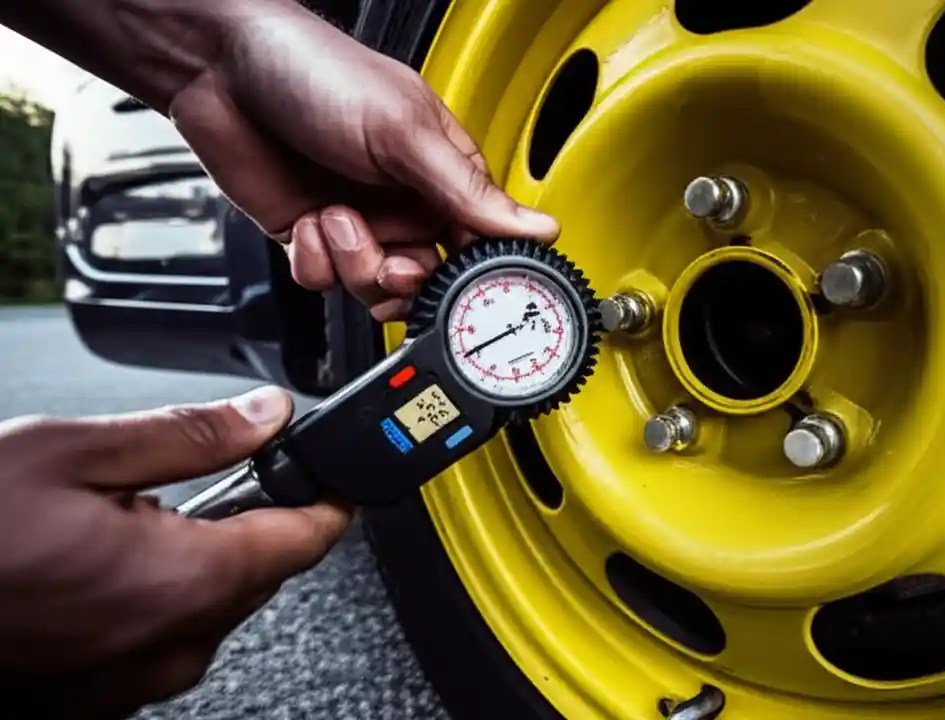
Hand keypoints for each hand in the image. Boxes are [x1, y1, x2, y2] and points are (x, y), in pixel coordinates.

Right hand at [0, 387, 349, 717]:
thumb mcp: (74, 452)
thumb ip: (190, 434)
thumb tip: (266, 415)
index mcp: (184, 582)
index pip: (306, 539)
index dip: (327, 495)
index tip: (334, 469)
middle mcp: (172, 645)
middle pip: (260, 572)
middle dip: (248, 519)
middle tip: (199, 476)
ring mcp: (135, 682)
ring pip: (211, 605)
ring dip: (194, 558)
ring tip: (123, 521)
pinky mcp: (99, 700)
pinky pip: (161, 636)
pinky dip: (151, 595)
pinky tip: (94, 568)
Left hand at [169, 2, 558, 320]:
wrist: (218, 68)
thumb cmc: (315, 72)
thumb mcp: (404, 133)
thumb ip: (468, 191)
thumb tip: (540, 227)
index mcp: (445, 173)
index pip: (482, 243)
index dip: (476, 275)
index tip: (464, 290)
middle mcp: (405, 201)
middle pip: (428, 280)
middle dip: (405, 278)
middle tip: (390, 259)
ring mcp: (358, 222)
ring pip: (376, 288)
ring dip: (353, 265)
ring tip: (335, 220)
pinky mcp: (311, 236)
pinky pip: (325, 281)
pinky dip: (314, 263)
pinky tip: (307, 223)